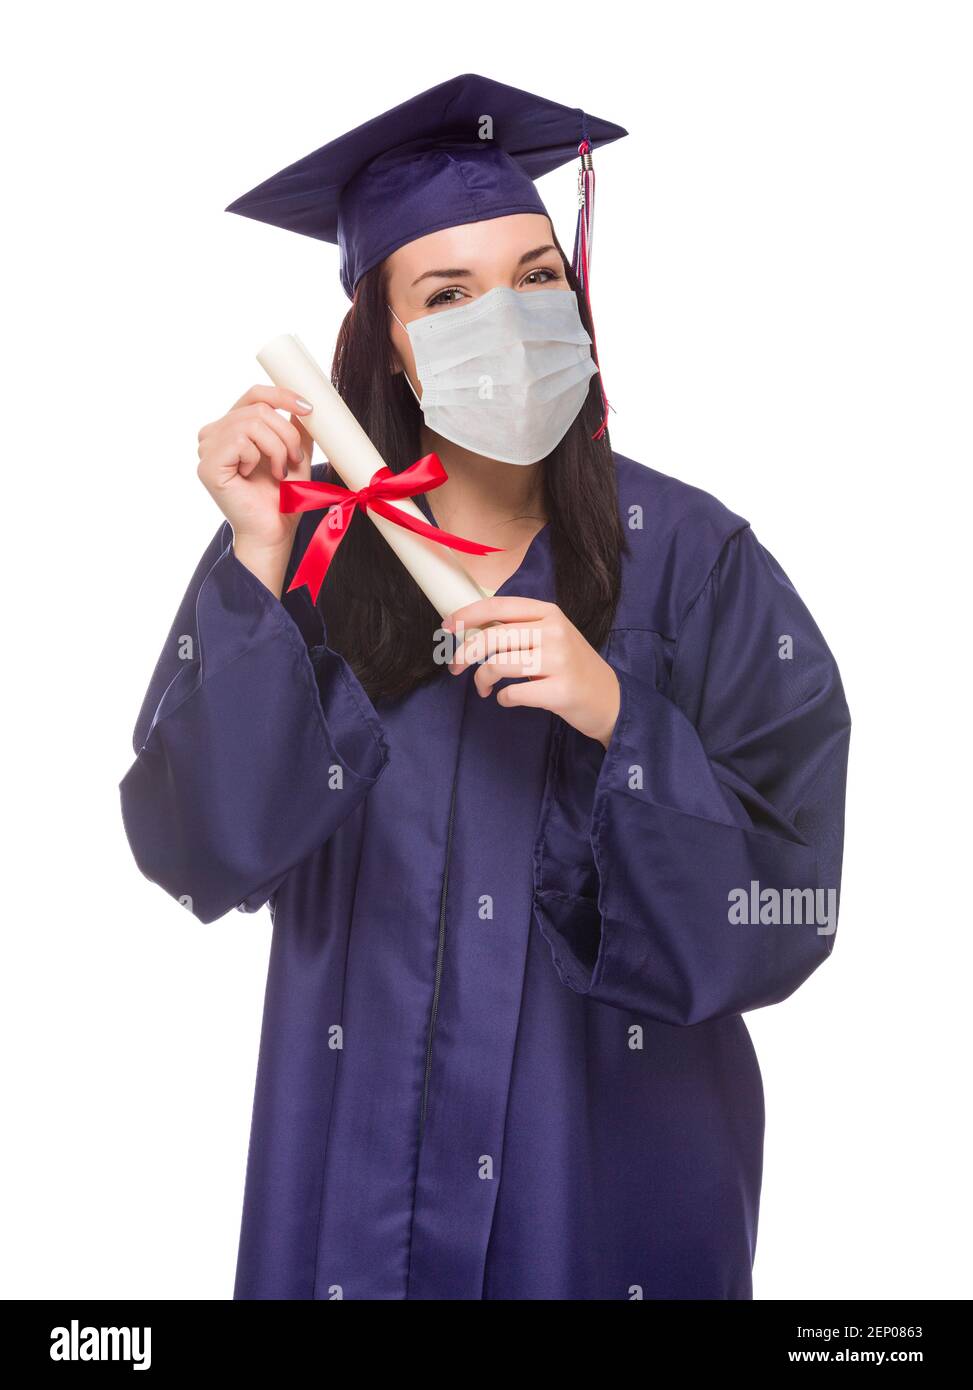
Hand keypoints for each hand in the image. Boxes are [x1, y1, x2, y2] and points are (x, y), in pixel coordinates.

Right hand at [196, 385, 314, 594]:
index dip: (282, 394)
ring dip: (276, 449)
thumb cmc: (283, 498)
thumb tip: (300, 402)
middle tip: (293, 461)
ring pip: (252, 422)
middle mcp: (215, 434)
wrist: (275, 531)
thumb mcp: (295, 454)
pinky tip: (252, 477)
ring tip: (278, 473)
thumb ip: (294, 427)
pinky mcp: (207, 465)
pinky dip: (257, 458)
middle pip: (258, 408)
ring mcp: (207, 448)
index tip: (308, 409)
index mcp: (233, 427)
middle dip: (286, 434)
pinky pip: (240, 441)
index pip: (255, 395)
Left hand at [444, 596, 620, 747]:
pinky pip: (513, 693)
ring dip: (481, 680)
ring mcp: (559, 661)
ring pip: (498, 666)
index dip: (467, 615)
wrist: (610, 698)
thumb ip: (518, 629)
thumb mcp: (551, 636)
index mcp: (548, 613)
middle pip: (493, 637)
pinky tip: (507, 698)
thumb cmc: (571, 667)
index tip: (447, 627)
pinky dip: (502, 698)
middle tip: (455, 668)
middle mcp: (554, 632)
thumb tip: (471, 631)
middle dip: (465, 654)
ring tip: (485, 689)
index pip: (498, 606)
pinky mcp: (560, 691)